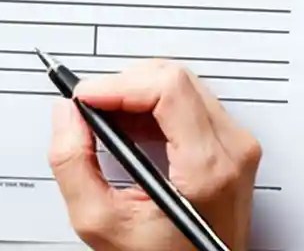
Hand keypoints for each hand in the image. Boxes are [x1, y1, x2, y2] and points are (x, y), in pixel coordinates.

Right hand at [47, 60, 261, 250]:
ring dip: (137, 93)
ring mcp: (237, 145)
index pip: (169, 89)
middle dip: (124, 85)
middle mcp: (232, 149)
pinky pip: (191, 102)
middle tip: (90, 107)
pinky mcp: (232, 144)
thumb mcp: (102, 223)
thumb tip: (66, 115)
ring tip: (106, 118)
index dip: (119, 83)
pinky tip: (129, 126)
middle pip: (175, 79)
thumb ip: (74, 164)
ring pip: (182, 85)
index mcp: (207, 168)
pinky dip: (154, 105)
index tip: (86, 96)